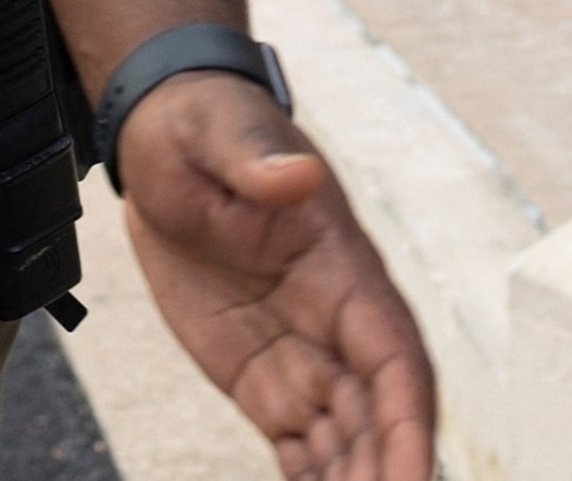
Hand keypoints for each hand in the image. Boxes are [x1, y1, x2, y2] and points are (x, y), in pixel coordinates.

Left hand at [118, 75, 436, 480]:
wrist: (160, 139)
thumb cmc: (203, 125)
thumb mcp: (219, 132)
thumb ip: (258, 161)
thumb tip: (296, 175)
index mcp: (342, 268)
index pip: (394, 359)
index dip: (408, 422)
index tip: (411, 474)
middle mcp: (336, 321)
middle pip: (378, 416)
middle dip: (383, 473)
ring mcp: (302, 354)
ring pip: (346, 441)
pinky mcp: (262, 376)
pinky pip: (300, 444)